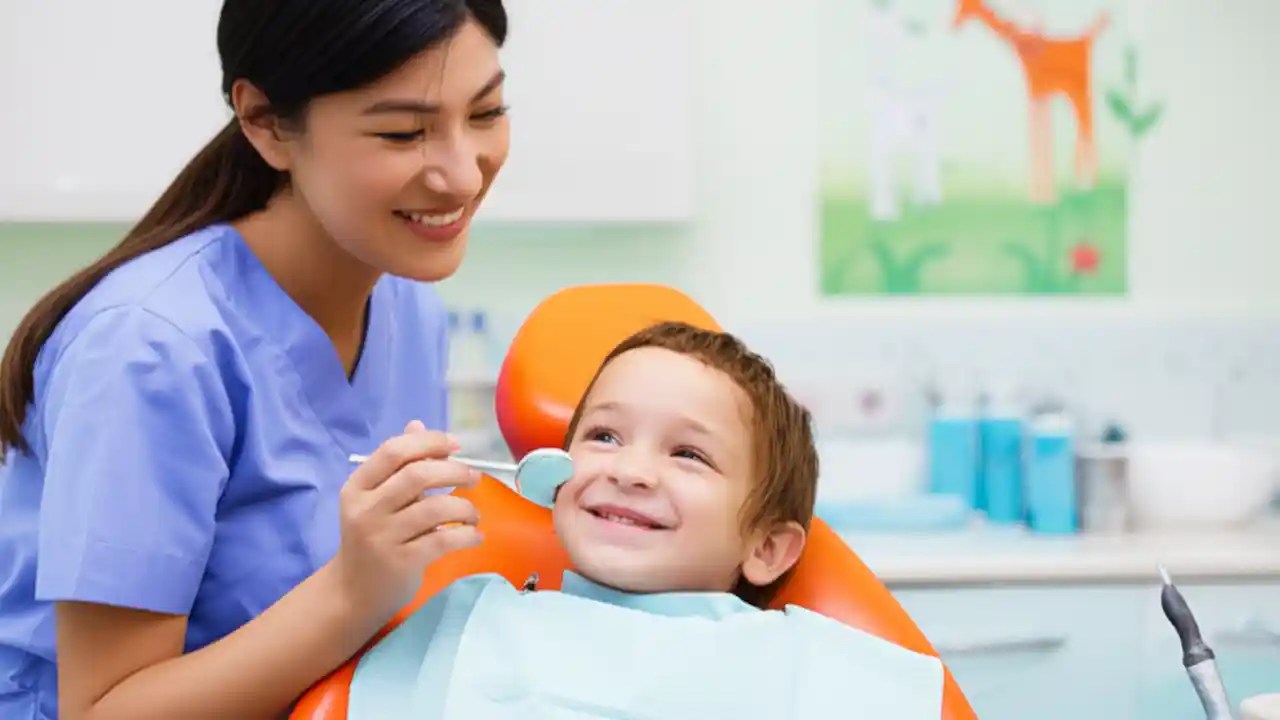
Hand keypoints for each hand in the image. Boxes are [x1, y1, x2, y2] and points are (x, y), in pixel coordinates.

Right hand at [330, 420, 482, 621]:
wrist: (353, 592)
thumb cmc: (371, 538)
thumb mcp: (376, 498)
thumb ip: (397, 464)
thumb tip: (418, 424)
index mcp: (357, 487)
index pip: (394, 451)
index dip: (429, 442)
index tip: (455, 445)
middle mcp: (366, 509)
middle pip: (417, 475)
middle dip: (454, 471)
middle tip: (472, 478)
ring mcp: (381, 537)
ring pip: (435, 508)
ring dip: (464, 508)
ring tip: (473, 515)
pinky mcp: (400, 562)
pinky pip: (443, 541)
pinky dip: (466, 535)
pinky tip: (474, 536)